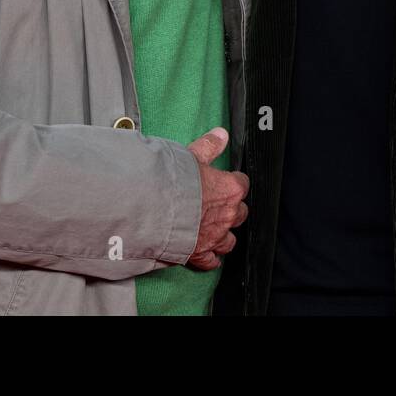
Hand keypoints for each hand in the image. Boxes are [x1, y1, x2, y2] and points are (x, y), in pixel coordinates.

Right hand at [186, 127, 248, 270]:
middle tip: (219, 204)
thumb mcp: (192, 155)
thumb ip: (209, 145)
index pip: (242, 184)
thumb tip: (221, 134)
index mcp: (229, 189)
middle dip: (232, 209)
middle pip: (240, 213)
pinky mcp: (200, 253)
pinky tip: (208, 255)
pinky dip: (211, 258)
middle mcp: (227, 214)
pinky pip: (212, 261)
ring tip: (215, 229)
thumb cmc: (172, 180)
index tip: (227, 181)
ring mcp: (215, 236)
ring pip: (230, 240)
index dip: (234, 182)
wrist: (153, 207)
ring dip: (224, 234)